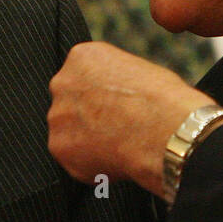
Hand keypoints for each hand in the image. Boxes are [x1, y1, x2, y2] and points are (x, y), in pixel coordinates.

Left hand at [48, 41, 215, 195]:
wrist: (164, 131)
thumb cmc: (161, 100)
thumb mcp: (137, 69)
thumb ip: (113, 80)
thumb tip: (114, 95)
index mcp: (82, 57)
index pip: (81, 75)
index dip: (100, 94)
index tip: (114, 105)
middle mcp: (62, 82)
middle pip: (69, 102)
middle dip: (87, 115)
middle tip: (115, 127)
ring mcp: (58, 116)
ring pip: (68, 131)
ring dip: (86, 140)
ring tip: (120, 146)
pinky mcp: (59, 147)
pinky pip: (72, 158)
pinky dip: (90, 164)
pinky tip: (115, 160)